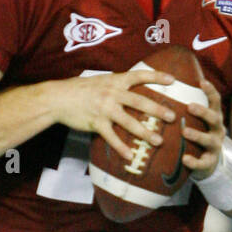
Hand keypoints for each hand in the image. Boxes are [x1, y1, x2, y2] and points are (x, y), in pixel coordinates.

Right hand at [57, 68, 177, 163]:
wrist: (58, 98)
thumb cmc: (79, 89)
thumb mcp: (100, 81)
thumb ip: (116, 83)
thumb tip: (131, 84)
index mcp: (115, 80)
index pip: (139, 75)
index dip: (156, 76)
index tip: (173, 81)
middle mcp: (112, 93)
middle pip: (139, 101)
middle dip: (157, 109)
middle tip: (172, 117)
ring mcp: (104, 109)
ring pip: (129, 121)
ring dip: (145, 132)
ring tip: (158, 141)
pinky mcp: (96, 123)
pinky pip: (111, 137)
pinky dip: (121, 147)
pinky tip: (130, 156)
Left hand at [183, 76, 224, 174]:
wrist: (206, 162)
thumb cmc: (197, 134)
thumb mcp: (196, 120)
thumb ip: (186, 107)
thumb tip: (165, 83)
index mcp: (214, 116)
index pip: (215, 101)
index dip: (210, 91)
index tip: (201, 82)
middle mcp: (218, 130)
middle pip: (214, 118)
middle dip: (203, 112)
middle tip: (190, 106)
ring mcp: (215, 146)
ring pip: (209, 140)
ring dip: (197, 135)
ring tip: (184, 132)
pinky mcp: (210, 162)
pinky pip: (203, 163)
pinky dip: (194, 161)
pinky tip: (184, 159)